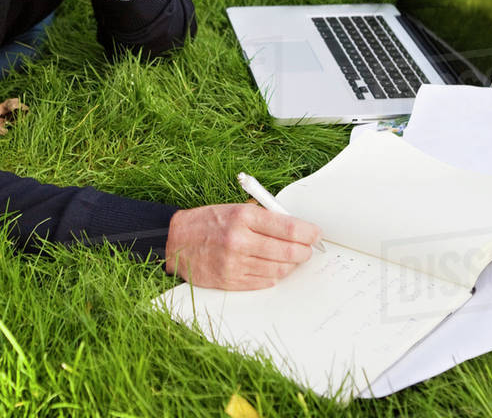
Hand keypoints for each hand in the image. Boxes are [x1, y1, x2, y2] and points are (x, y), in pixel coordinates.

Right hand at [164, 203, 321, 289]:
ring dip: (291, 265)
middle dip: (304, 251)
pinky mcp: (230, 280)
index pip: (287, 228)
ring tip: (292, 259)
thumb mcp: (235, 209)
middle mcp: (239, 240)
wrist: (175, 241)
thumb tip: (296, 229)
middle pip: (288, 251)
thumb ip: (264, 218)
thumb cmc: (208, 222)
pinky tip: (274, 268)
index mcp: (243, 217)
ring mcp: (235, 263)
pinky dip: (274, 275)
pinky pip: (264, 281)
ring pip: (279, 269)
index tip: (316, 234)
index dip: (308, 232)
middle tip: (308, 249)